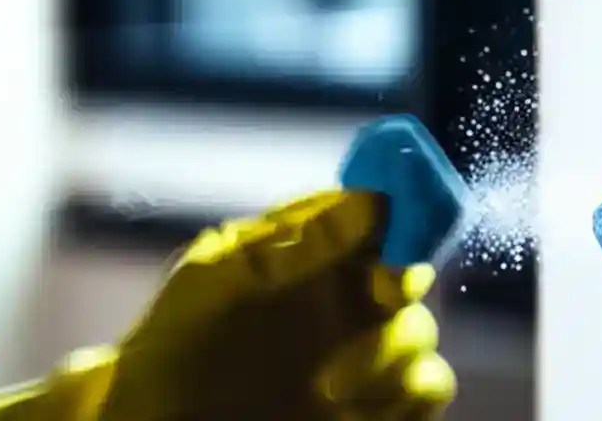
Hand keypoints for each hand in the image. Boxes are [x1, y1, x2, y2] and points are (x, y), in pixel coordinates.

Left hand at [0, 191, 454, 420]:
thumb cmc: (172, 345)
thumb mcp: (217, 280)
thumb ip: (296, 242)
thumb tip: (372, 201)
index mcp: (310, 252)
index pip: (378, 215)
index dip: (401, 215)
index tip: (391, 233)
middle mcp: (344, 297)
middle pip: (408, 274)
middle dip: (400, 284)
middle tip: (380, 295)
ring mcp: (362, 352)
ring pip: (419, 333)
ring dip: (391, 353)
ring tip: (328, 391)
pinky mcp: (375, 404)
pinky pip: (430, 387)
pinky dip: (413, 394)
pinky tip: (361, 411)